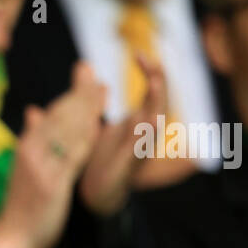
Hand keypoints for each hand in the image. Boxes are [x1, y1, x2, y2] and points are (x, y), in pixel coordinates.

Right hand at [0, 62, 104, 247]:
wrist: (9, 237)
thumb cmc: (20, 206)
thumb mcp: (24, 168)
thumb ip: (33, 139)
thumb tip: (33, 110)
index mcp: (27, 147)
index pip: (52, 114)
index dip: (72, 95)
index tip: (87, 77)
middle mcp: (32, 152)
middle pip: (60, 116)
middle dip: (79, 92)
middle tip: (93, 71)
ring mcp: (42, 167)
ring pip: (66, 131)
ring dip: (85, 107)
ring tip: (101, 88)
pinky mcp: (52, 184)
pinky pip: (71, 156)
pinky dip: (84, 138)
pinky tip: (98, 124)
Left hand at [77, 53, 164, 215]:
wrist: (92, 194)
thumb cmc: (96, 160)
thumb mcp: (93, 124)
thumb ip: (93, 100)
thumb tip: (86, 71)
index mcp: (138, 120)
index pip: (152, 89)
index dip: (149, 70)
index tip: (138, 52)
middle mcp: (145, 130)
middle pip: (160, 97)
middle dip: (157, 76)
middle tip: (145, 57)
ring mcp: (142, 145)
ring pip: (158, 116)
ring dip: (157, 97)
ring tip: (155, 77)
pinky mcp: (133, 160)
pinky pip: (145, 142)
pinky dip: (149, 128)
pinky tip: (151, 115)